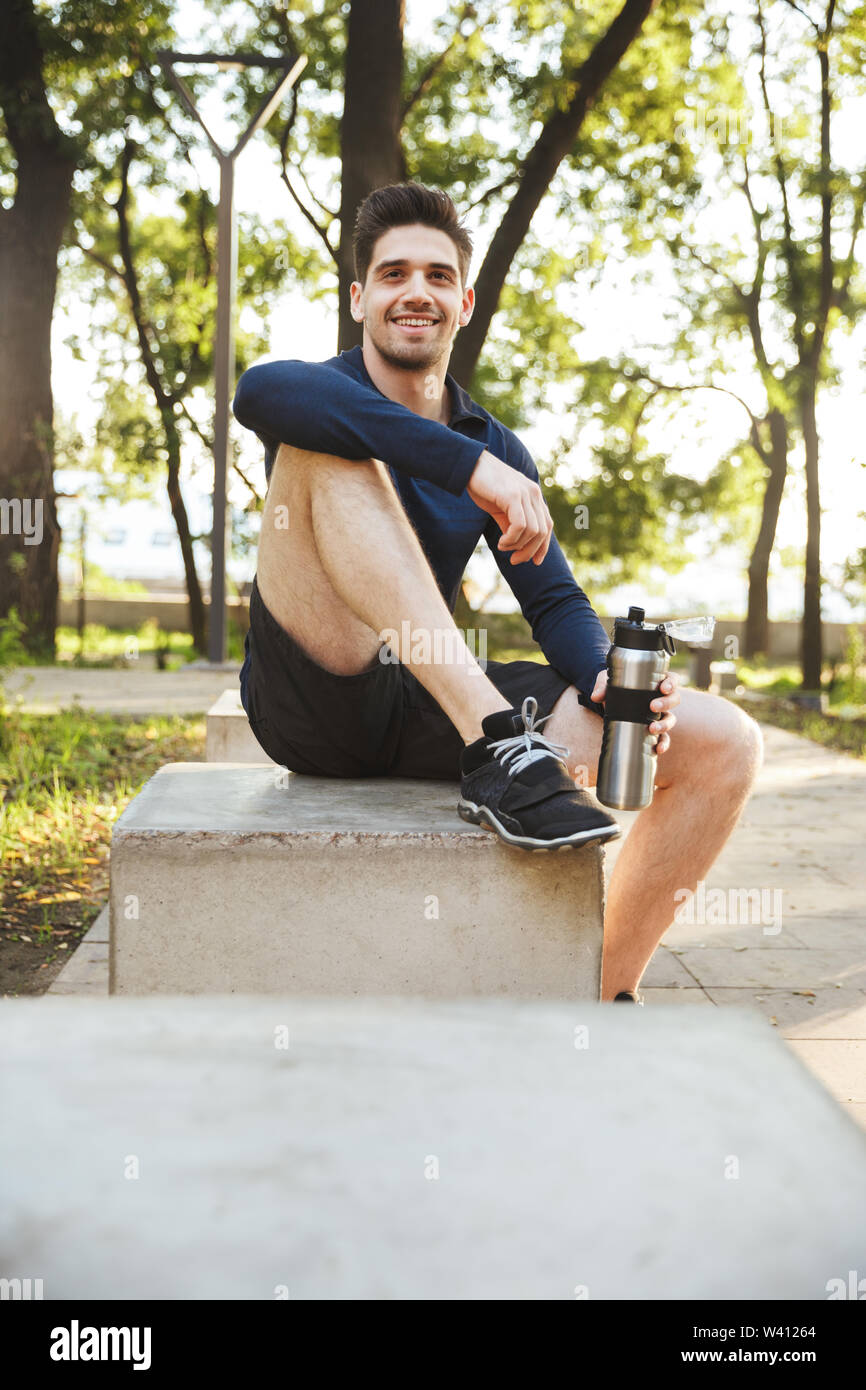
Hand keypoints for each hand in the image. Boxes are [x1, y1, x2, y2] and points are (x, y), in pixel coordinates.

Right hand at [467, 449, 553, 565]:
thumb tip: (519, 545)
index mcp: (534, 496)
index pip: (547, 525)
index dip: (543, 546)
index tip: (534, 562)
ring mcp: (525, 493)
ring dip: (517, 545)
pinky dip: (512, 539)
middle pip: (542, 531)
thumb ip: (512, 523)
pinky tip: (501, 542)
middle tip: (513, 560)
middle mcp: (534, 494)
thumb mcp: (502, 508)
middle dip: (529, 551)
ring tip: (502, 546)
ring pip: (532, 531)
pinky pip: (520, 525)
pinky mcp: (513, 495)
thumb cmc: (484, 486)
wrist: (469, 466)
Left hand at [589, 669, 680, 754]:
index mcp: (655, 682)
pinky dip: (663, 743)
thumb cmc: (614, 686)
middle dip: (666, 703)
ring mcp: (659, 715)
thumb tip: (595, 697)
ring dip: (664, 725)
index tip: (663, 688)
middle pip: (674, 699)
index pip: (672, 679)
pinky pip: (663, 738)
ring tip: (652, 729)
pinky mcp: (654, 730)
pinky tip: (658, 749)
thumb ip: (602, 686)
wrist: (609, 702)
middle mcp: (661, 698)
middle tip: (653, 707)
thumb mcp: (607, 682)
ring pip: (670, 719)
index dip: (671, 683)